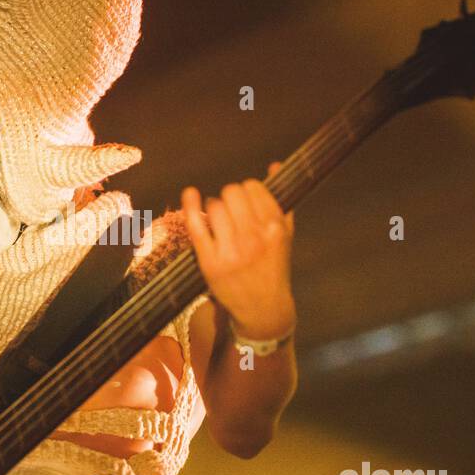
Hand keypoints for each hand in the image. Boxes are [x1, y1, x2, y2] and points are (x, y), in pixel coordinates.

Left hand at [181, 161, 296, 340]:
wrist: (263, 309)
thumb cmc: (273, 268)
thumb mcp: (284, 236)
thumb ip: (280, 200)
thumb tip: (274, 165)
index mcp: (275, 228)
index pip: (253, 188)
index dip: (247, 191)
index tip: (245, 200)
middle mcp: (254, 238)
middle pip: (232, 193)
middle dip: (230, 198)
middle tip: (232, 213)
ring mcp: (231, 251)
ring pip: (215, 206)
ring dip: (216, 209)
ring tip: (222, 224)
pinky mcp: (210, 262)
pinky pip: (196, 224)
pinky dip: (191, 205)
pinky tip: (190, 193)